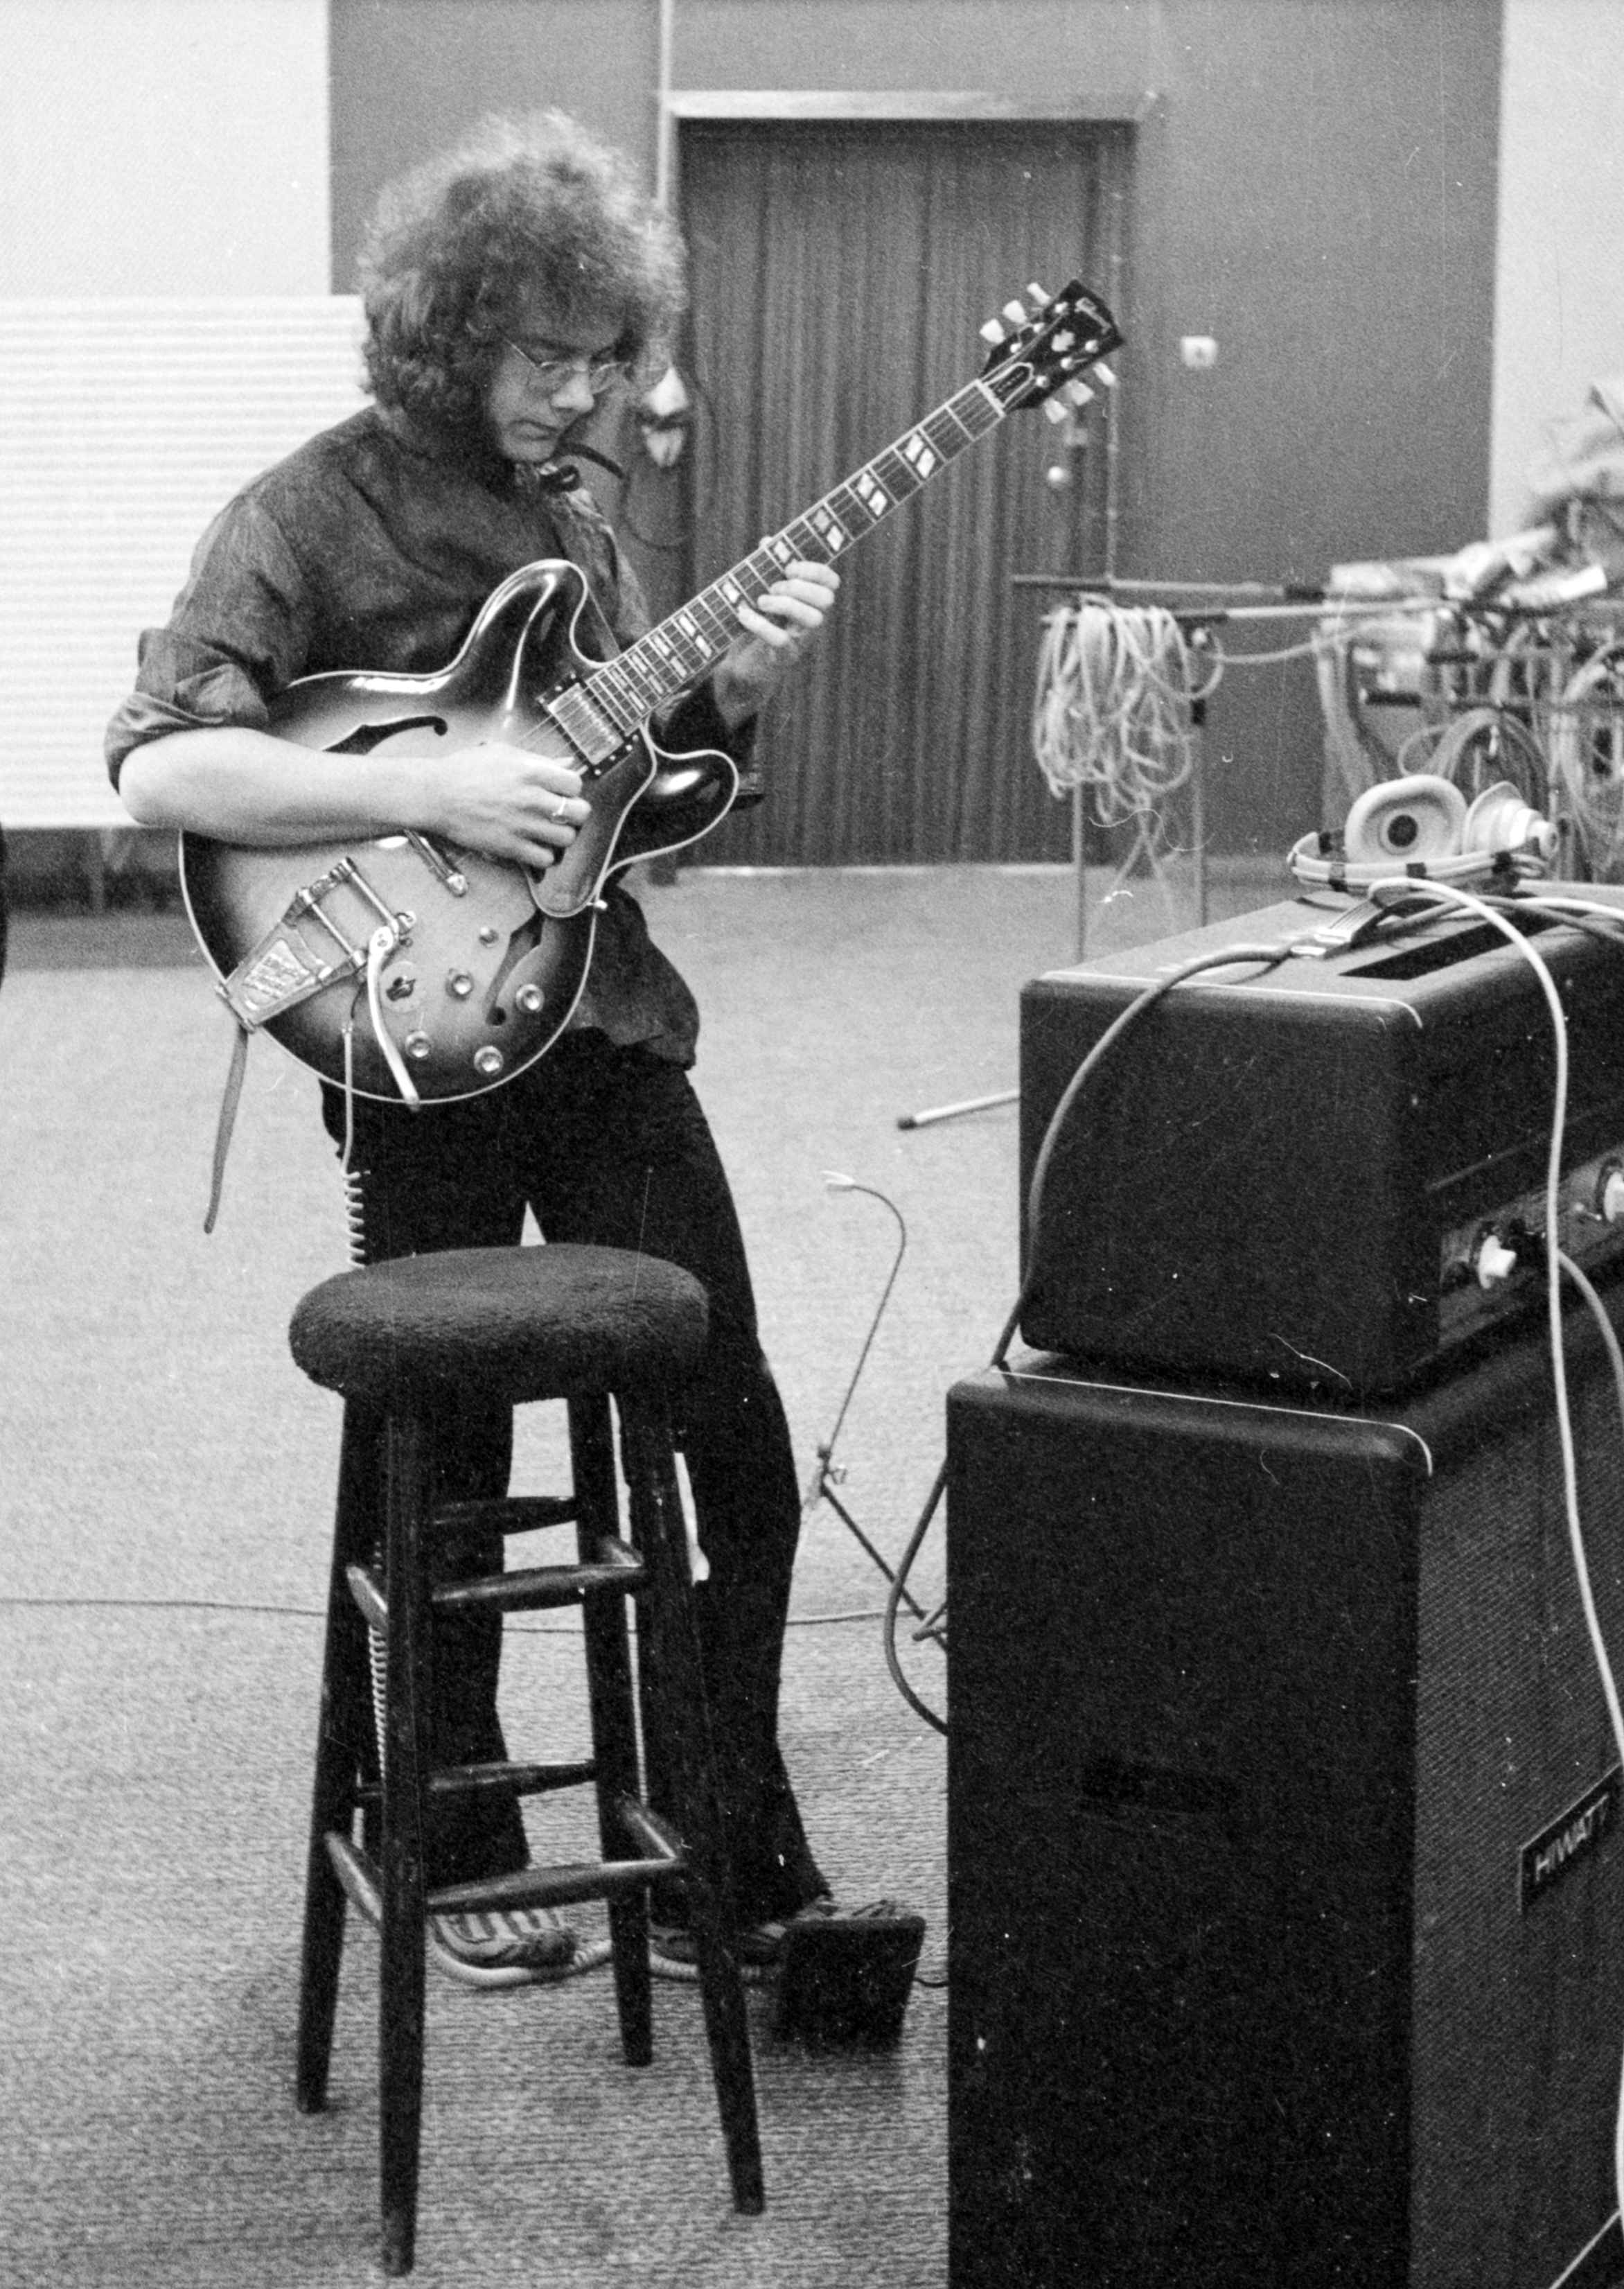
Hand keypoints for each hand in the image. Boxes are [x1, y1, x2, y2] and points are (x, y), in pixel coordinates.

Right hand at [426, 741, 588, 868]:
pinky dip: (544, 855)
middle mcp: (532, 798)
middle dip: (574, 813)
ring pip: (567, 838)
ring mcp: (522, 824)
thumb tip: (567, 764)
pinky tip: (534, 845)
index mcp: (532, 771)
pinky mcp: (510, 846)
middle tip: (562, 813)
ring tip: (548, 831)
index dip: (572, 789)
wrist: (436, 794)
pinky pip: (545, 858)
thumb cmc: (466, 770)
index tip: (562, 791)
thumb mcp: (504, 753)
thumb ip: (540, 760)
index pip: (576, 784)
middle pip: (580, 813)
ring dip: (561, 835)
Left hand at [712, 559, 839, 725]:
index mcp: (809, 601)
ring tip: (760, 601)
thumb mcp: (758, 591)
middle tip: (772, 587)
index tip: (787, 567)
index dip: (814, 569)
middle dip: (799, 587)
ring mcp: (801, 642)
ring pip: (814, 619)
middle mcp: (812, 621)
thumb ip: (766, 567)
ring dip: (785, 604)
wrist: (738, 666)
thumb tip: (767, 541)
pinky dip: (760, 624)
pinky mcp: (784, 659)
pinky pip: (782, 640)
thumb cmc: (753, 624)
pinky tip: (743, 616)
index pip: (831, 581)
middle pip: (827, 598)